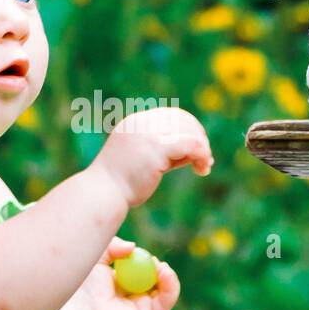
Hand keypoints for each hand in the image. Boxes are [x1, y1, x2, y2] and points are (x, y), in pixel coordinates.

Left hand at [75, 236, 179, 309]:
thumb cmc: (83, 286)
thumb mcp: (98, 257)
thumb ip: (114, 246)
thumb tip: (133, 247)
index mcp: (118, 285)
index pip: (139, 271)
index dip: (145, 261)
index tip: (143, 254)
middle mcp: (131, 299)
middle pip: (154, 280)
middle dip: (158, 268)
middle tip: (153, 261)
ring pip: (164, 290)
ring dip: (167, 275)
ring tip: (160, 267)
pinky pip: (166, 301)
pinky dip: (171, 285)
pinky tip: (164, 273)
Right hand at [91, 106, 213, 208]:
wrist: (103, 194)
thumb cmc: (122, 183)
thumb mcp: (144, 159)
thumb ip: (165, 151)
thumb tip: (195, 150)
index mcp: (135, 122)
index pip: (171, 115)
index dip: (188, 129)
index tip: (198, 149)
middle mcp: (141, 123)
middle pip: (182, 120)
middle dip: (198, 137)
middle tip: (205, 159)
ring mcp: (148, 134)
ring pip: (189, 132)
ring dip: (202, 149)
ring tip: (204, 167)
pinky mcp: (156, 148)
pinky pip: (191, 144)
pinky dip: (202, 155)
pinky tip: (202, 169)